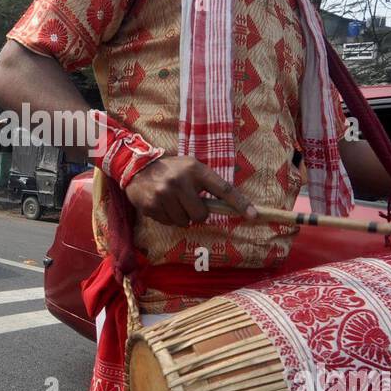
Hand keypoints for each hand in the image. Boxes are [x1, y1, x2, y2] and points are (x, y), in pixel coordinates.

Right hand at [124, 155, 256, 226]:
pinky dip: (168, 218)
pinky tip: (161, 205)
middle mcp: (180, 181)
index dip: (239, 203)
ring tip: (172, 202)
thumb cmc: (171, 170)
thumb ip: (207, 185)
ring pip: (185, 222)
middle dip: (197, 214)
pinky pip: (169, 223)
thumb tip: (229, 208)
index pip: (223, 189)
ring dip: (181, 217)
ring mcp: (165, 194)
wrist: (137, 168)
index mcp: (195, 170)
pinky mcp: (152, 205)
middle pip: (201, 215)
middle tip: (188, 204)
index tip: (254, 215)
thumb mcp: (191, 169)